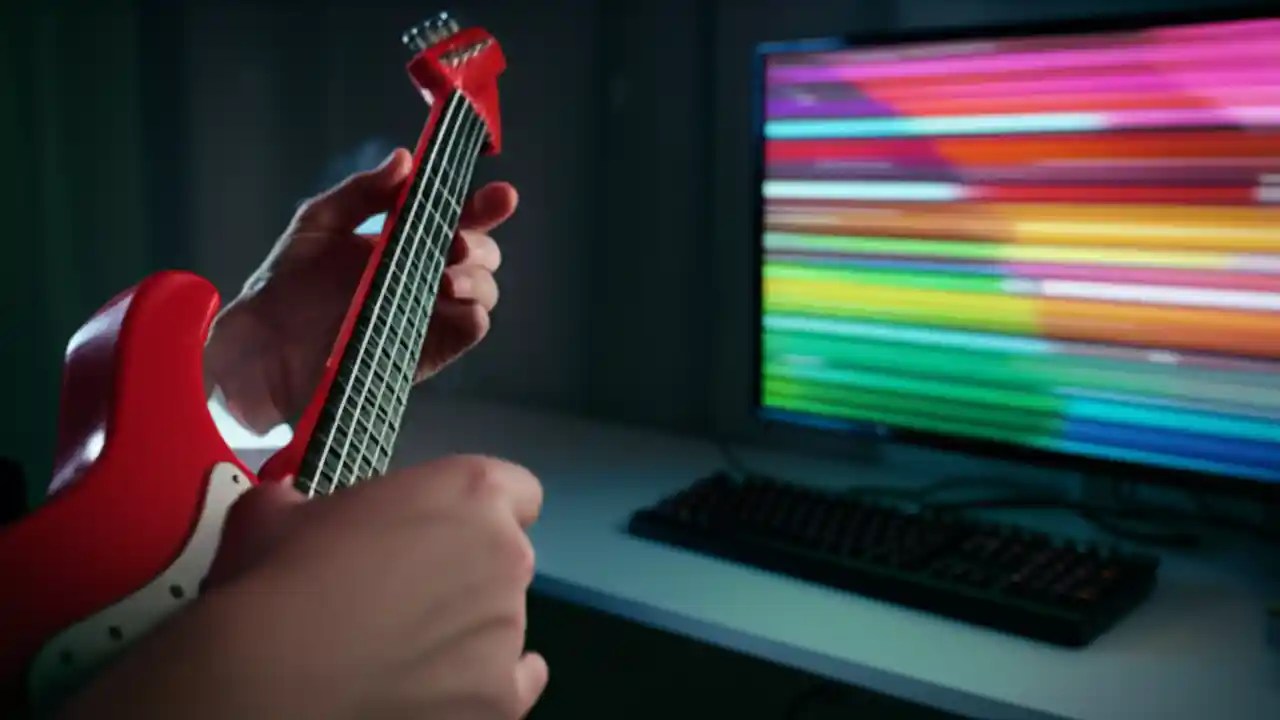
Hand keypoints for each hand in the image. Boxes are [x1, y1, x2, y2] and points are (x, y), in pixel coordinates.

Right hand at [57, 456, 548, 719]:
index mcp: (469, 495)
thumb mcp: (276, 514)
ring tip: (401, 650)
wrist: (270, 681)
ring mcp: (510, 633)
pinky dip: (489, 685)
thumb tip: (287, 506)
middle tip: (403, 593)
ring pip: (503, 623)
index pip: (516, 491)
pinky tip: (448, 686)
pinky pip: (519, 682)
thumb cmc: (278, 581)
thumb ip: (308, 504)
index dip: (481, 512)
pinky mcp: (502, 699)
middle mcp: (507, 557)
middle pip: (505, 559)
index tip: (444, 530)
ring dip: (466, 629)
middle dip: (466, 571)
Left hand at [206, 148, 516, 432]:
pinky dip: (472, 314)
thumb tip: (404, 160)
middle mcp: (423, 277)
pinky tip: (452, 303)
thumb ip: (361, 192)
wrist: (263, 348)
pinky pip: (469, 330)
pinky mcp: (427, 351)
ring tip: (447, 277)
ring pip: (484, 291)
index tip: (501, 196)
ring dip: (478, 278)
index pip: (458, 219)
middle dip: (481, 243)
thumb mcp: (318, 224)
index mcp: (405, 242)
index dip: (485, 206)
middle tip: (456, 243)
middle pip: (481, 254)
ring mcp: (429, 315)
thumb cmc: (286, 286)